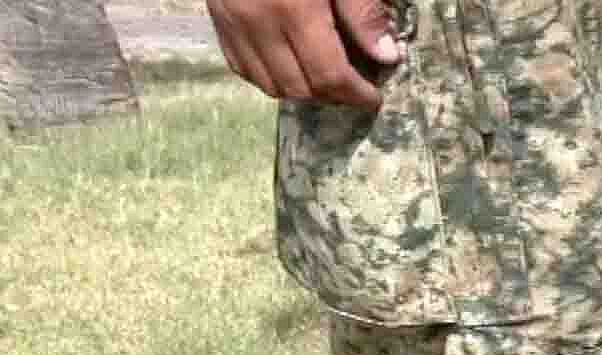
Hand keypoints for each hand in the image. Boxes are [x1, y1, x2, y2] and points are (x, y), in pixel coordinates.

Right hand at [207, 0, 403, 108]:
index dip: (356, 94)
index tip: (374, 97)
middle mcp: (256, 22)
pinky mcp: (216, 18)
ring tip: (326, 79)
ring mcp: (230, 22)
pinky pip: (241, 66)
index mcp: (293, 9)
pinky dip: (269, 76)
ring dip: (301, 91)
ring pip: (268, 84)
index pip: (328, 75)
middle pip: (298, 87)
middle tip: (355, 88)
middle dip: (332, 96)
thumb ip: (362, 10)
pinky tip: (291, 64)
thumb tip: (384, 56)